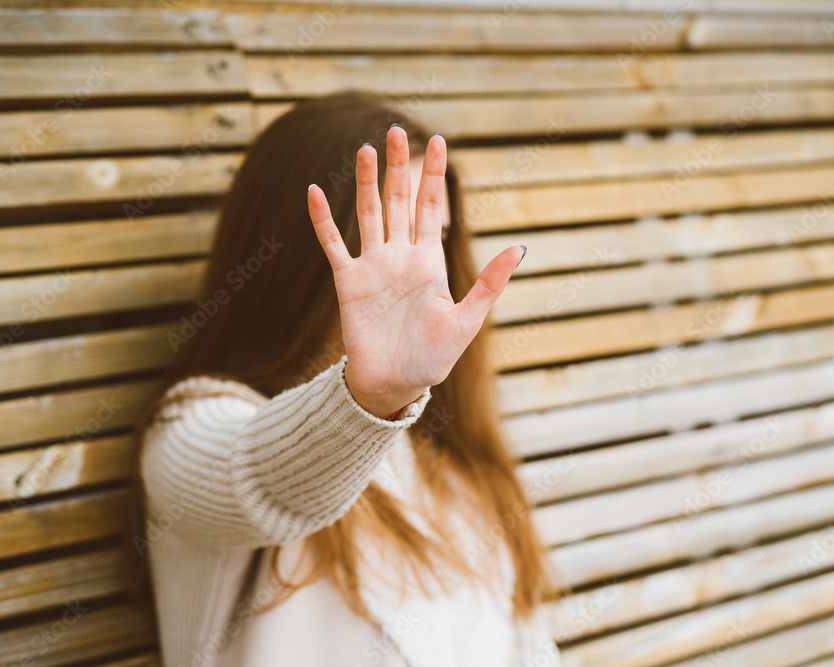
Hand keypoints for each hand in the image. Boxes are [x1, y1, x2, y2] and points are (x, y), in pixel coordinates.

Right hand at [306, 127, 525, 418]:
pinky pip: (333, 244)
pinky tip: (314, 192)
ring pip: (369, 213)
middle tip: (397, 129)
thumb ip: (489, 283)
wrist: (394, 384)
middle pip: (400, 200)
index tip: (438, 141)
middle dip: (400, 166)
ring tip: (364, 149)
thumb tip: (519, 248)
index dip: (435, 175)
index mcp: (431, 262)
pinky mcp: (348, 282)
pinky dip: (323, 220)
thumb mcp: (467, 321)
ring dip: (365, 182)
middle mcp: (401, 257)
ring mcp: (373, 266)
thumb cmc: (433, 358)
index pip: (434, 208)